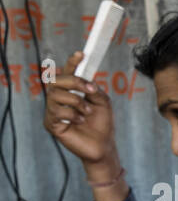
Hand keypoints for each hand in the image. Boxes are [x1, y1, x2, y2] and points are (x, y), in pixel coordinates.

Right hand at [42, 51, 119, 170]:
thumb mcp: (102, 102)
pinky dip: (72, 114)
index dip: (71, 63)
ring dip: (76, 101)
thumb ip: (94, 89)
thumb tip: (86, 79)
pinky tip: (80, 121)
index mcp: (70, 92)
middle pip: (56, 80)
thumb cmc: (101, 124)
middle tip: (91, 89)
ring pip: (55, 95)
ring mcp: (53, 111)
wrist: (103, 146)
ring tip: (88, 111)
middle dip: (74, 81)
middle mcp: (58, 99)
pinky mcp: (51, 124)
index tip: (81, 54)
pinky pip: (56, 112)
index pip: (65, 74)